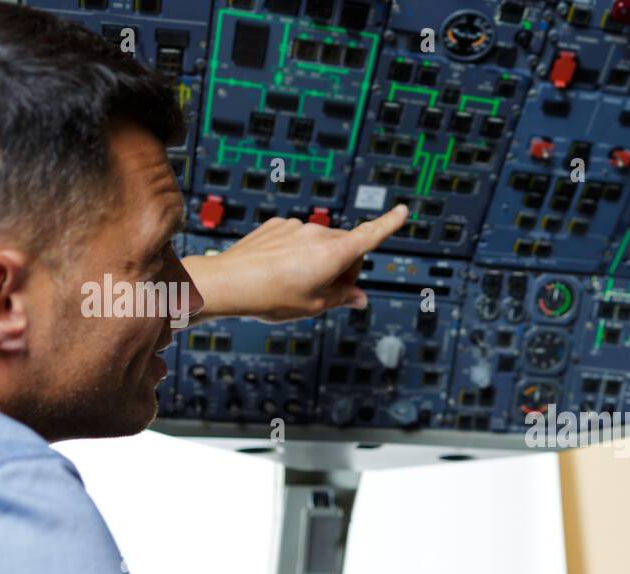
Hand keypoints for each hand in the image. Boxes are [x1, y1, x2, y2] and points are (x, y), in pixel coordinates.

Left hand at [181, 204, 408, 322]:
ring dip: (318, 261)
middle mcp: (316, 234)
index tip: (402, 211)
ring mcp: (295, 227)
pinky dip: (296, 253)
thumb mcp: (313, 306)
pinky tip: (279, 271)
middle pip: (346, 247)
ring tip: (294, 285)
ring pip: (320, 244)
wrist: (227, 282)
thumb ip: (342, 299)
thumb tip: (358, 298)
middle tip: (325, 293)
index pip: (369, 236)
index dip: (389, 224)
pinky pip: (297, 239)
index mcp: (332, 254)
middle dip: (344, 267)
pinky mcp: (277, 226)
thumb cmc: (269, 297)